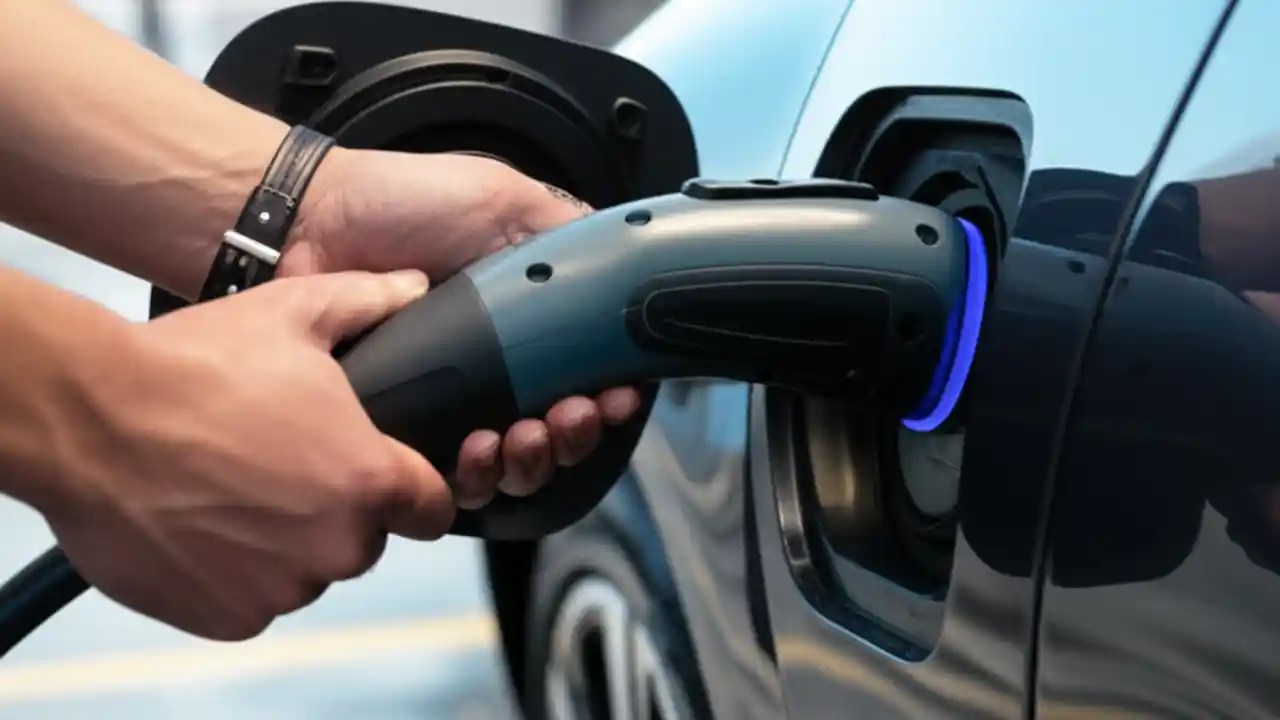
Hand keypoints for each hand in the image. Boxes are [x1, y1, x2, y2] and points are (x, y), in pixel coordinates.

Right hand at [42, 270, 452, 639]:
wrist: (88, 420)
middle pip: (365, 539)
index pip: (434, 509)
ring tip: (232, 488)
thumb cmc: (194, 366)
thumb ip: (369, 302)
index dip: (415, 492)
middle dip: (336, 509)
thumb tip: (414, 287)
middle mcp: (339, 546)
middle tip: (282, 464)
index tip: (388, 477)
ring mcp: (283, 590)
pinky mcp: (230, 618)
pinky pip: (253, 601)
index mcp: (371, 480)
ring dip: (285, 542)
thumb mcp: (293, 313)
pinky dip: (234, 573)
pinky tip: (202, 522)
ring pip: (307, 570)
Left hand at [281, 148, 639, 506]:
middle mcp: (490, 371)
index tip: (618, 395)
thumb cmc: (403, 203)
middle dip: (575, 435)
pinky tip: (480, 446)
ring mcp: (447, 404)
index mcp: (522, 324)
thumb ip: (563, 232)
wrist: (316, 221)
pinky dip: (475, 474)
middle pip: (553, 433)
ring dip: (533, 460)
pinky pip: (447, 479)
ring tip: (526, 435)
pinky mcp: (401, 430)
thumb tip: (621, 263)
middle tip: (572, 416)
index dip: (607, 397)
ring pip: (508, 467)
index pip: (581, 379)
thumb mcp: (503, 199)